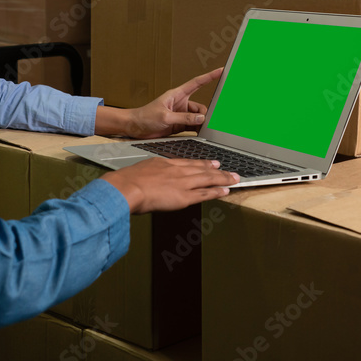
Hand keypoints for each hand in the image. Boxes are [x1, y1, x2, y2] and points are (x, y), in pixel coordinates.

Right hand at [101, 158, 238, 212]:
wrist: (126, 187)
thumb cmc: (126, 182)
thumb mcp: (137, 172)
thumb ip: (146, 176)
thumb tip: (145, 182)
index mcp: (164, 164)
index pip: (188, 163)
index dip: (201, 163)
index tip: (211, 163)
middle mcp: (176, 171)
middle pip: (201, 169)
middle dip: (217, 170)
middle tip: (228, 169)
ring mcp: (182, 183)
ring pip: (207, 179)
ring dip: (223, 179)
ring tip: (234, 178)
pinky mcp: (184, 196)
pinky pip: (204, 193)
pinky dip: (216, 192)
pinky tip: (225, 191)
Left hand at [123, 68, 222, 139]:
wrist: (135, 127)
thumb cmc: (145, 117)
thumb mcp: (165, 117)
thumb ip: (184, 118)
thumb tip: (201, 118)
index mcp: (177, 94)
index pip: (197, 83)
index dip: (210, 76)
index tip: (221, 71)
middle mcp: (181, 103)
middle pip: (200, 106)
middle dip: (205, 114)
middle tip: (206, 122)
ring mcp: (181, 114)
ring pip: (198, 117)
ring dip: (200, 123)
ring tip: (201, 130)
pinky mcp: (179, 124)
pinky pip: (193, 125)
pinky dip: (197, 129)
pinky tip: (199, 133)